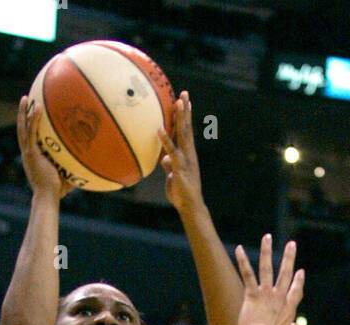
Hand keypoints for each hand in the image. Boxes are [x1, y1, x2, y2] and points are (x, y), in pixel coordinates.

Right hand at [18, 96, 73, 199]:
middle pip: (22, 130)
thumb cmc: (57, 191)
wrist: (48, 198)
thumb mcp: (65, 175)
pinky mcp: (32, 154)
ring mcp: (28, 153)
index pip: (29, 138)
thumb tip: (88, 164)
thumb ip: (72, 167)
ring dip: (23, 113)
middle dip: (23, 115)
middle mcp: (28, 154)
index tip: (32, 114)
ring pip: (22, 128)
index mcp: (33, 158)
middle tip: (26, 101)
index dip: (28, 126)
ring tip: (26, 98)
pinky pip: (31, 133)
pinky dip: (34, 120)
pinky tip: (38, 108)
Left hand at [159, 91, 201, 214]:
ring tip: (178, 102)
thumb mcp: (173, 176)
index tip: (184, 100)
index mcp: (187, 153)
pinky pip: (171, 151)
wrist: (189, 206)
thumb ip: (169, 165)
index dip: (185, 115)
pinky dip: (165, 140)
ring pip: (183, 134)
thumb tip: (164, 158)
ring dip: (180, 117)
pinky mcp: (179, 167)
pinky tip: (159, 129)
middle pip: (187, 127)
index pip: (186, 131)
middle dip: (185, 110)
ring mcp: (185, 159)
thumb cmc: (181, 193)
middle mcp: (189, 153)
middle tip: (184, 92)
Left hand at [235, 235, 304, 324]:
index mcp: (289, 307)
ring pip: (267, 268)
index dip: (298, 281)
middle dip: (289, 257)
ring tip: (267, 237)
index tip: (300, 272)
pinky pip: (248, 274)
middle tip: (292, 244)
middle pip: (285, 273)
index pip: (296, 291)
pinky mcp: (253, 295)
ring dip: (267, 251)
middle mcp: (279, 297)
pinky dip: (243, 261)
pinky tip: (239, 249)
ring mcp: (266, 294)